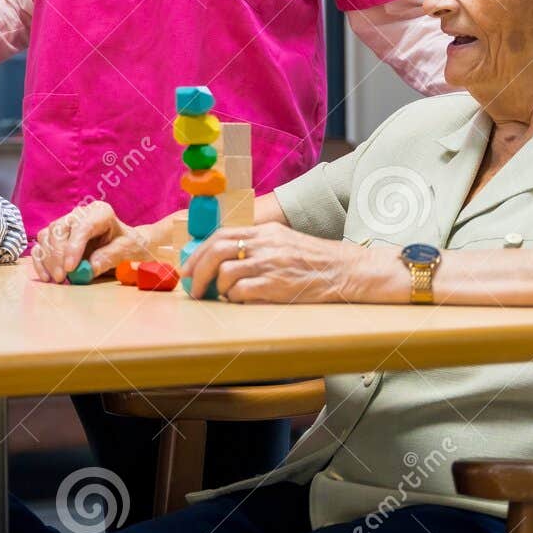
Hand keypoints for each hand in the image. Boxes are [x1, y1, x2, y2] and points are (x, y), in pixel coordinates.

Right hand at [28, 201, 156, 283]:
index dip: (73, 247)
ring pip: (47, 236)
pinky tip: (46, 276)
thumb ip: (110, 257)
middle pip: (60, 229)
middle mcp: (80, 214)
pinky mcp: (56, 237)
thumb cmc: (130, 247)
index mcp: (100, 212)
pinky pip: (41, 246)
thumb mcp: (128, 252)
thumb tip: (90, 267)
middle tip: (61, 278)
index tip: (70, 268)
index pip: (83, 226)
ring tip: (57, 279)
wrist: (127, 247)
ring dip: (48, 259)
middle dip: (57, 255)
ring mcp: (66, 224)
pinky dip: (40, 261)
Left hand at [183, 223, 397, 302]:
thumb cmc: (312, 259)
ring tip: (222, 295)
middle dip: (197, 270)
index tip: (187, 268)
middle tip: (192, 287)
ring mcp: (270, 264)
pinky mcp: (277, 285)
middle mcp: (264, 244)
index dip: (198, 252)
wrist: (345, 270)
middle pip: (216, 251)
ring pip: (226, 273)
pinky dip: (235, 298)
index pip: (220, 235)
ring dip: (218, 287)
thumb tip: (222, 257)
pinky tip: (241, 301)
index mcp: (263, 232)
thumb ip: (255, 244)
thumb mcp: (281, 241)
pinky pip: (242, 292)